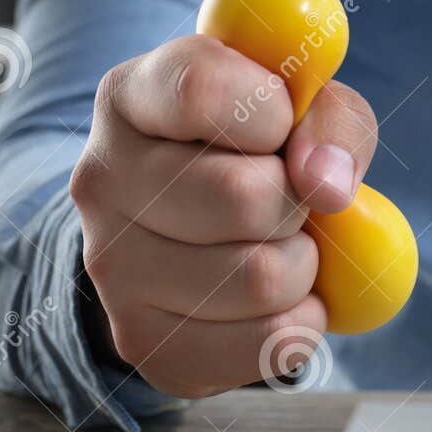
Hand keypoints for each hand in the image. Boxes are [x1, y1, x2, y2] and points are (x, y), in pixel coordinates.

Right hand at [69, 34, 376, 397]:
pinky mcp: (143, 341)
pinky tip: (276, 298)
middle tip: (289, 199)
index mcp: (129, 98)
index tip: (287, 123)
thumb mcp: (302, 106)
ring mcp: (112, 269)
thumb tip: (327, 184)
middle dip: (297, 203)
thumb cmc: (256, 151)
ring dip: (304, 266)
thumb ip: (330, 120)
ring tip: (279, 247)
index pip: (198, 88)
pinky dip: (303, 321)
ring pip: (261, 279)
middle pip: (242, 197)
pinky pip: (269, 342)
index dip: (271, 110)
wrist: (191, 235)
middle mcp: (101, 181)